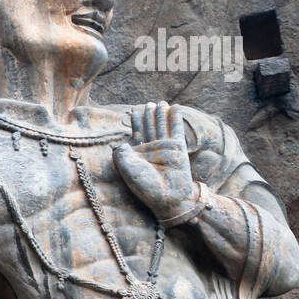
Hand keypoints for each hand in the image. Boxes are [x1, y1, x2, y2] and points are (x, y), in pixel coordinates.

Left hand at [113, 101, 196, 221]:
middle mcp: (150, 150)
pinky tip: (175, 107)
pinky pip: (176, 129)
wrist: (167, 197)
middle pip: (149, 127)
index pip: (136, 134)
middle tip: (149, 103)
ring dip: (160, 114)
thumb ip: (120, 154)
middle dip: (149, 115)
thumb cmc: (145, 186)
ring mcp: (164, 148)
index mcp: (137, 155)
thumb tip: (120, 143)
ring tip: (161, 102)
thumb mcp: (127, 169)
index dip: (135, 122)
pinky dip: (175, 118)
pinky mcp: (178, 147)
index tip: (133, 111)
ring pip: (162, 126)